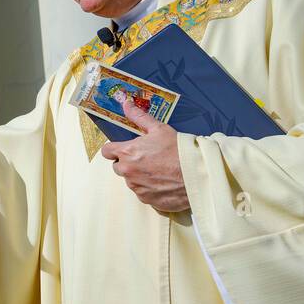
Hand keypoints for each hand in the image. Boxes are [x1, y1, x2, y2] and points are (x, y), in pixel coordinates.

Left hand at [99, 93, 188, 211]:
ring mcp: (136, 187)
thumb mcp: (159, 129)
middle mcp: (127, 172)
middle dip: (128, 163)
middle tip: (146, 158)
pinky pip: (142, 193)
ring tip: (158, 170)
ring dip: (139, 176)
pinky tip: (163, 182)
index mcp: (127, 153)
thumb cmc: (178, 150)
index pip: (106, 151)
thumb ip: (139, 117)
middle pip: (118, 167)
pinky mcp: (146, 199)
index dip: (114, 149)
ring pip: (130, 180)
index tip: (124, 148)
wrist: (197, 174)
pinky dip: (149, 188)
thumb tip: (126, 104)